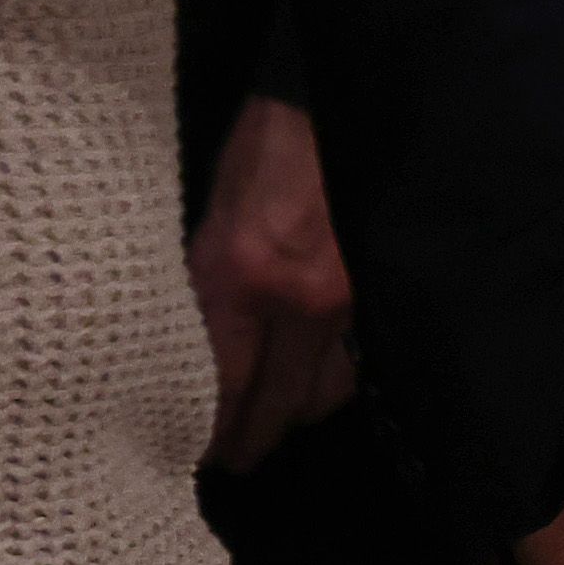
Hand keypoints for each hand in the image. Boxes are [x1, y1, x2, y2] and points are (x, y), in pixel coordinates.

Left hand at [191, 94, 358, 471]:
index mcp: (239, 278)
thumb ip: (204, 293)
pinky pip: (351, 357)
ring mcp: (343, 298)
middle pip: (279, 407)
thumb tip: (193, 356)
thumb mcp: (204, 222)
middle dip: (253, 443)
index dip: (213, 432)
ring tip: (272, 422)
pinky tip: (312, 378)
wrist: (322, 103)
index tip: (197, 454)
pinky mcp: (370, 290)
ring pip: (325, 391)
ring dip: (296, 414)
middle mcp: (297, 300)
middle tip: (232, 462)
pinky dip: (331, 376)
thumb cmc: (251, 153)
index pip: (225, 386)